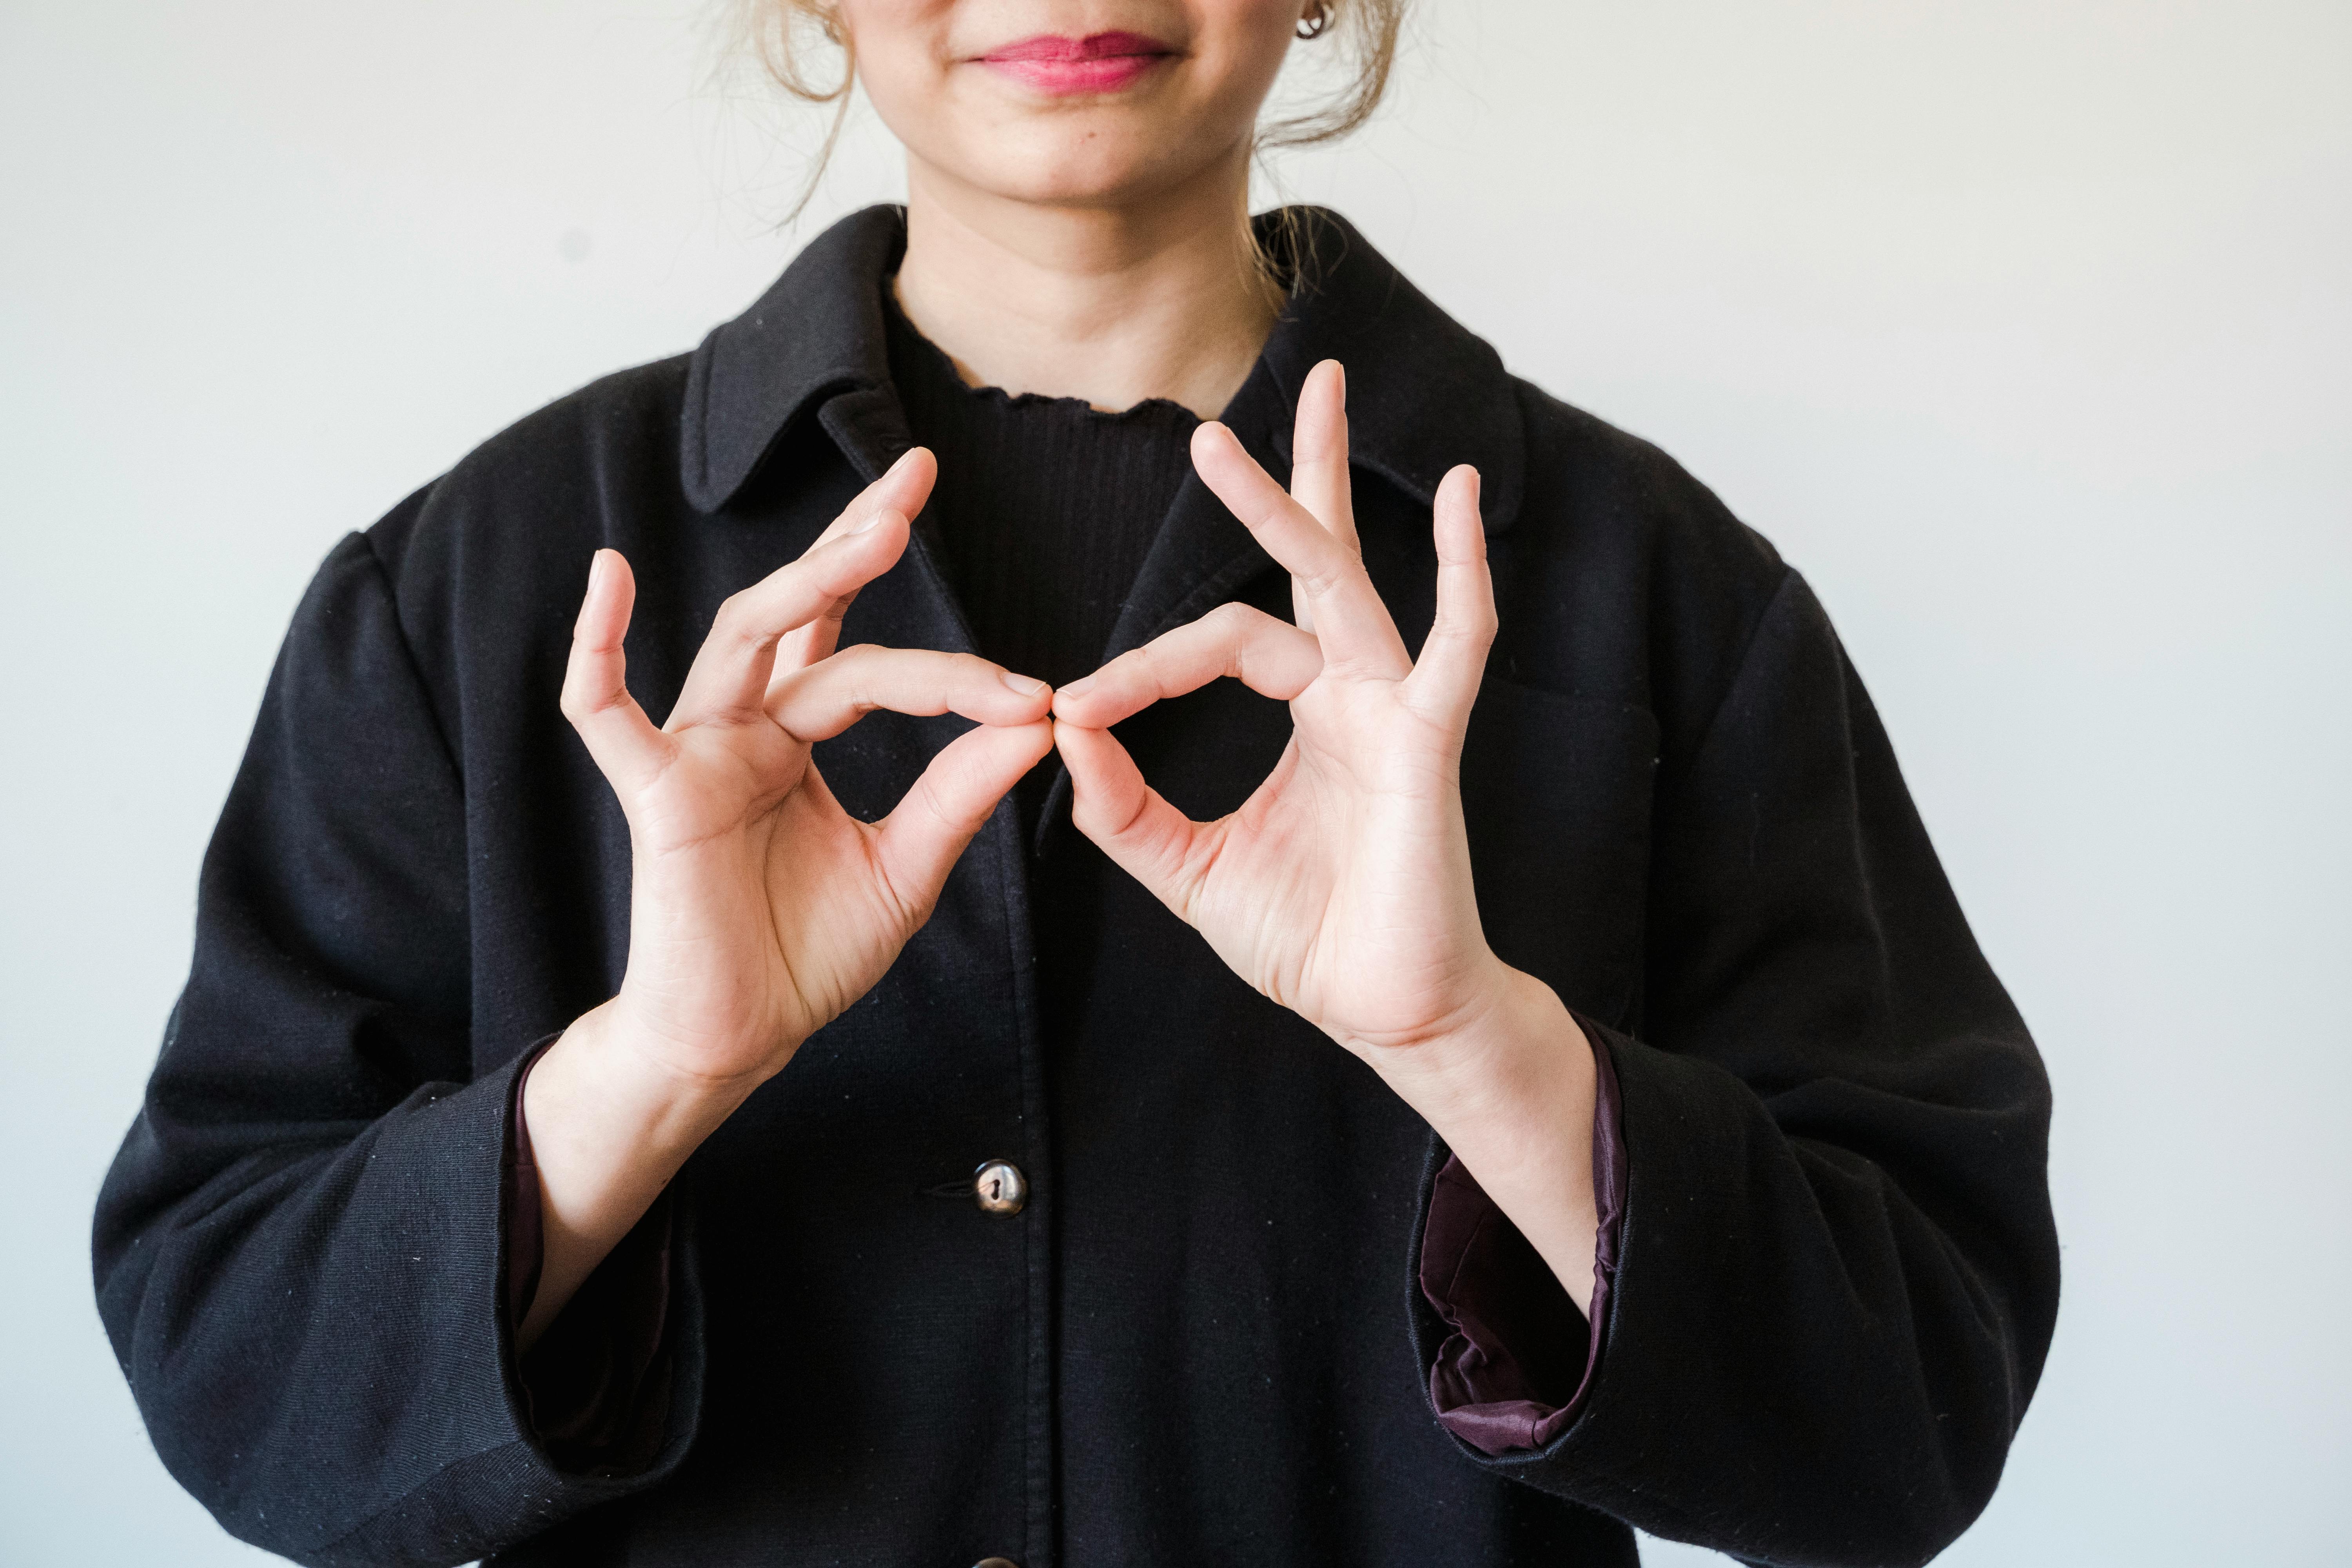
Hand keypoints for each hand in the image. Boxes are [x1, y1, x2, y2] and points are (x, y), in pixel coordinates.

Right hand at [564, 446, 1053, 1088]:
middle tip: (917, 481)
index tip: (1033, 695)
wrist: (742, 1036)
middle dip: (856, 542)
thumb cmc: (808, 953)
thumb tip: (1038, 725)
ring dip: (809, 579)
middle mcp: (747, 726)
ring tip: (876, 531)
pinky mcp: (655, 793)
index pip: (869, 660)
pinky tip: (608, 572)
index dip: (953, 668)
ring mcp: (697, 751)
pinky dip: (596, 645)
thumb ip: (959, 794)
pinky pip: (605, 712)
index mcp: (799, 736)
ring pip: (745, 637)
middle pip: (803, 614)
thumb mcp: (908, 866)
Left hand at [1053, 362, 1602, 1308]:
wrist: (1383, 1011)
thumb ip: (1125, 807)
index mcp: (1305, 712)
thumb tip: (1063, 733)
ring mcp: (1395, 708)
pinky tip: (1456, 497)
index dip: (1141, 664)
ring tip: (1307, 399)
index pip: (1216, 642)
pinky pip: (1457, 640)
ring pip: (1345, 581)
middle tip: (1219, 414)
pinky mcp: (1428, 741)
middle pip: (1309, 560)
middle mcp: (1352, 692)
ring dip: (1314, 496)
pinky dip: (1461, 568)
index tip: (1076, 707)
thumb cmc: (1308, 939)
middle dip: (1277, 480)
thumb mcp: (1188, 867)